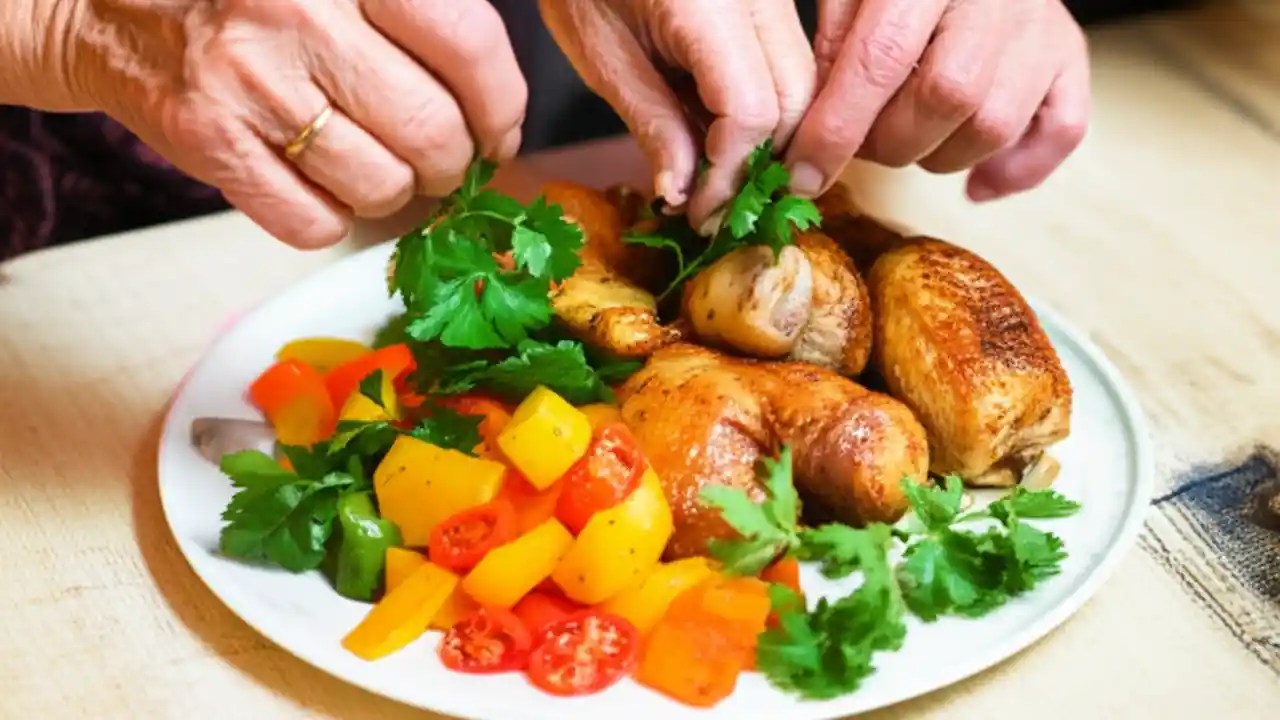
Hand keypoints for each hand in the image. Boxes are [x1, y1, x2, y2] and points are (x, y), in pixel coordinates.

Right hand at [68, 0, 526, 247]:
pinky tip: (316, 180)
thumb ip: (420, 19)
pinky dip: (331, 216)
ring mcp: (251, 80)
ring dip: (393, 191)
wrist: (115, 5)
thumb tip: (498, 112)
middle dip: (451, 163)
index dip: (501, 104)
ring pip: (382, 187)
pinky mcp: (210, 141)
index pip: (469, 44)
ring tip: (373, 162)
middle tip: (438, 158)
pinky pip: (315, 224)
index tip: (496, 128)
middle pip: (433, 132)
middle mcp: (301, 12)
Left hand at [540, 0, 815, 232]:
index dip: (729, 173)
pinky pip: (791, 67)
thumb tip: (685, 194)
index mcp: (708, 6)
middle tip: (712, 206)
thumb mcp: (604, 57)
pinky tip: (724, 135)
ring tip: (716, 177)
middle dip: (759, 166)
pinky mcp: (774, 1)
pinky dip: (767, 113)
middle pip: (796, 102)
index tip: (698, 211)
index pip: (752, 110)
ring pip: (804, 87)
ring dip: (768, 143)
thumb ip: (653, 125)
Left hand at [785, 0, 1090, 201]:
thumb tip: (813, 136)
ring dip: (939, 156)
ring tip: (909, 137)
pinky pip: (1061, 130)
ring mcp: (1041, 25)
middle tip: (862, 139)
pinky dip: (1016, 170)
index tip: (803, 172)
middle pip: (948, 97)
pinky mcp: (1071, 54)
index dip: (837, 128)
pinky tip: (975, 181)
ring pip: (995, 125)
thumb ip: (829, 46)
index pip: (881, 59)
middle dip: (889, 141)